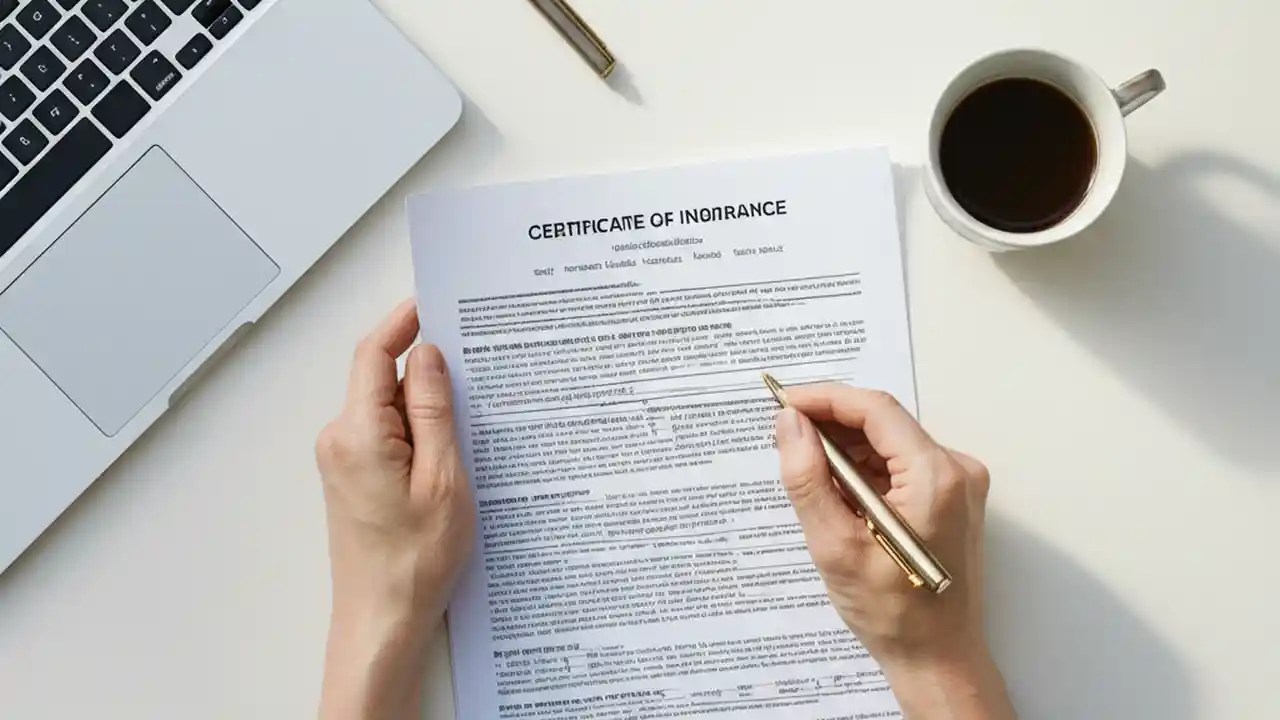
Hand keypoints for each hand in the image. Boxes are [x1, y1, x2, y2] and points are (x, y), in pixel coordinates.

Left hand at [316, 299, 474, 719]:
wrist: (381, 620)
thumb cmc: (416, 560)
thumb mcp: (442, 478)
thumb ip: (432, 410)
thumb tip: (427, 354)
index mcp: (357, 433)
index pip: (374, 354)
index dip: (403, 322)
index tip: (434, 302)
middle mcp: (339, 438)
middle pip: (381, 378)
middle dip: (426, 365)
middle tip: (477, 360)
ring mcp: (343, 459)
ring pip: (387, 408)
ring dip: (425, 402)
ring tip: (474, 412)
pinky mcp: (353, 478)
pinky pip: (386, 434)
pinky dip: (417, 429)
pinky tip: (452, 445)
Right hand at [774, 385, 1013, 719]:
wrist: (939, 660)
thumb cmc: (893, 614)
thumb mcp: (835, 545)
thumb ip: (808, 477)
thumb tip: (789, 423)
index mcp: (935, 476)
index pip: (874, 410)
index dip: (824, 399)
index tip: (782, 403)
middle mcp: (955, 470)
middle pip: (883, 423)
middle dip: (830, 424)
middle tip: (782, 435)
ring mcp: (957, 485)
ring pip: (889, 444)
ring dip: (845, 449)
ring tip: (802, 467)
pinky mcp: (950, 500)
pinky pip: (899, 466)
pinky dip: (864, 471)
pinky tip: (834, 490)